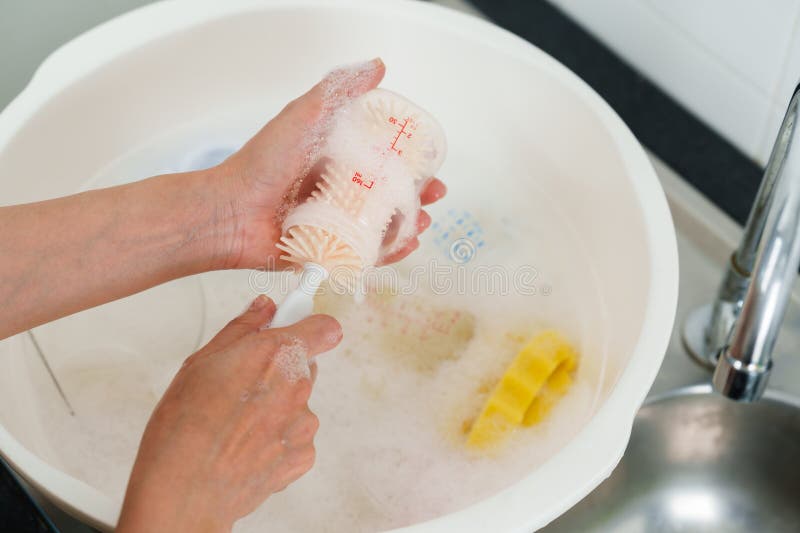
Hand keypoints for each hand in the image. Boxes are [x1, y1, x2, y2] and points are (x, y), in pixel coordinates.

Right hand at [117, 296, 340, 532]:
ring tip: (235, 422)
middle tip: (243, 382)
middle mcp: (299, 387)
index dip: (309, 324)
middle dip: (280, 369)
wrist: (185, 490)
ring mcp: (304, 423)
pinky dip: (276, 439)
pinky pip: (296, 437)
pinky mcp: (303, 455)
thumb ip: (242, 329)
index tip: (297, 322)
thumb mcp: (202, 361)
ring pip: (297, 403)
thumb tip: (263, 309)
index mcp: (279, 354)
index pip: (324, 327)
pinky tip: (245, 445)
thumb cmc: (185, 427)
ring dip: (276, 408)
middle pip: (304, 366)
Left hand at [212, 58, 445, 269]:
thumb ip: (337, 90)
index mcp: (334, 158)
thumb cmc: (261, 165)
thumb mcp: (303, 116)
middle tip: (433, 195)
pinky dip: (387, 252)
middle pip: (388, 194)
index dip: (409, 161)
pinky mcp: (328, 250)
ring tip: (422, 222)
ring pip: (380, 225)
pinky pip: (363, 253)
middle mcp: (336, 190)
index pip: (383, 159)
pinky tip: (403, 246)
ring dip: (408, 225)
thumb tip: (376, 67)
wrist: (230, 212)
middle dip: (416, 195)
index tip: (428, 162)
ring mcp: (333, 222)